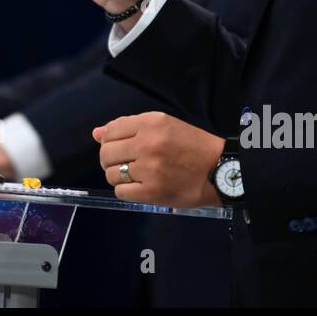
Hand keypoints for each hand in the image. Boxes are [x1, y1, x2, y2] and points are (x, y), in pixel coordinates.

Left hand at [93, 112, 225, 207]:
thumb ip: (129, 127)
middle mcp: (148, 144)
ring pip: (111, 173)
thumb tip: (96, 133)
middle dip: (109, 159)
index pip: (111, 130)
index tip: (118, 146)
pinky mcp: (152, 192)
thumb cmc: (192, 145)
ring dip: (117, 175)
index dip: (108, 140)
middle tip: (124, 162)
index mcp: (151, 123)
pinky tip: (139, 186)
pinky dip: (126, 190)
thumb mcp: (164, 125)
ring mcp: (149, 169)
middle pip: (106, 153)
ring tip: (135, 175)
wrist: (219, 169)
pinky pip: (121, 192)